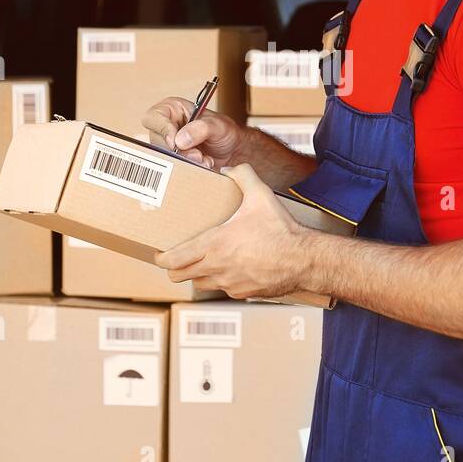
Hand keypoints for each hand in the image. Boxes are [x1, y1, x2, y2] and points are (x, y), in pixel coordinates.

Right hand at [141, 96, 245, 168]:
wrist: (234, 151)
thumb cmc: (224, 132)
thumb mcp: (218, 125)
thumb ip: (201, 128)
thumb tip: (180, 140)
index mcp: (173, 109)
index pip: (154, 117)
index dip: (162, 129)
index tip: (175, 142)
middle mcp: (166, 127)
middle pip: (157, 141)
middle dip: (178, 151)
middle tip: (197, 155)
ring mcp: (168, 146)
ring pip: (163, 157)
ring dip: (184, 161)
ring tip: (204, 159)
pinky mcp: (174, 161)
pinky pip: (171, 168)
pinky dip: (187, 168)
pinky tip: (202, 164)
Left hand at [153, 164, 308, 298]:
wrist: (304, 260)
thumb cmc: (280, 230)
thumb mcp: (260, 195)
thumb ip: (242, 176)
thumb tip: (230, 168)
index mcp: (214, 245)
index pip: (173, 259)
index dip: (161, 257)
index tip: (158, 252)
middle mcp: (216, 268)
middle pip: (179, 276)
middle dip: (174, 268)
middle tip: (176, 257)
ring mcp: (229, 283)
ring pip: (200, 284)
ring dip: (197, 274)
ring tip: (203, 261)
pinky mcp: (242, 293)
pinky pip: (223, 288)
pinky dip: (222, 280)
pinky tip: (231, 267)